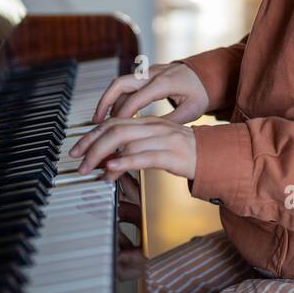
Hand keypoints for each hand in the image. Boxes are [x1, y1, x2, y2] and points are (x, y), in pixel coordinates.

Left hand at [70, 115, 196, 184]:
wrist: (216, 156)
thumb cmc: (186, 153)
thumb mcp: (157, 146)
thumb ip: (135, 148)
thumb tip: (109, 160)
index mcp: (148, 123)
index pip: (113, 122)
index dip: (92, 134)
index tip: (78, 149)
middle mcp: (153, 127)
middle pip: (115, 129)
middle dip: (91, 144)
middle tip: (77, 160)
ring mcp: (163, 139)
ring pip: (125, 141)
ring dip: (102, 155)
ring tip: (89, 168)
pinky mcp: (171, 155)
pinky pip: (143, 157)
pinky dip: (124, 163)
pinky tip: (111, 170)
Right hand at [91, 61, 209, 124]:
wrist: (206, 74)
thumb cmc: (200, 92)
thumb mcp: (191, 110)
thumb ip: (171, 121)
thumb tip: (152, 135)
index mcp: (164, 83)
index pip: (136, 99)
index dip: (123, 115)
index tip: (113, 130)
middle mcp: (152, 74)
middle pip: (120, 84)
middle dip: (105, 102)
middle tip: (96, 121)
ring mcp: (148, 72)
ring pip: (120, 83)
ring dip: (108, 100)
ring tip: (100, 119)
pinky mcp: (146, 75)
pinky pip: (126, 84)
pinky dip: (117, 97)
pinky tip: (114, 114)